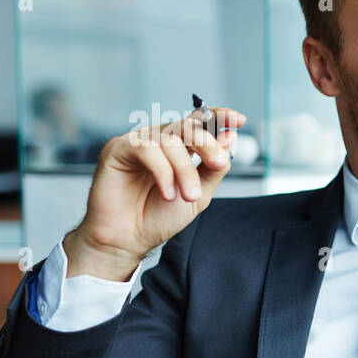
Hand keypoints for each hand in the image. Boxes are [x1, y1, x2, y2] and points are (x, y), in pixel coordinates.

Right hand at [63, 106, 246, 280]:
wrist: (128, 239)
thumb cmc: (158, 217)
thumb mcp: (199, 194)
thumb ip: (213, 168)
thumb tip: (230, 138)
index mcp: (178, 147)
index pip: (199, 122)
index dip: (219, 117)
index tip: (239, 119)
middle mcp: (158, 139)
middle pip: (189, 127)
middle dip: (209, 144)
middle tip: (219, 164)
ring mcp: (138, 142)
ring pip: (171, 141)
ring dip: (185, 170)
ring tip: (188, 196)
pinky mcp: (118, 148)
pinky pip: (147, 149)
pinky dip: (164, 172)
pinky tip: (167, 193)